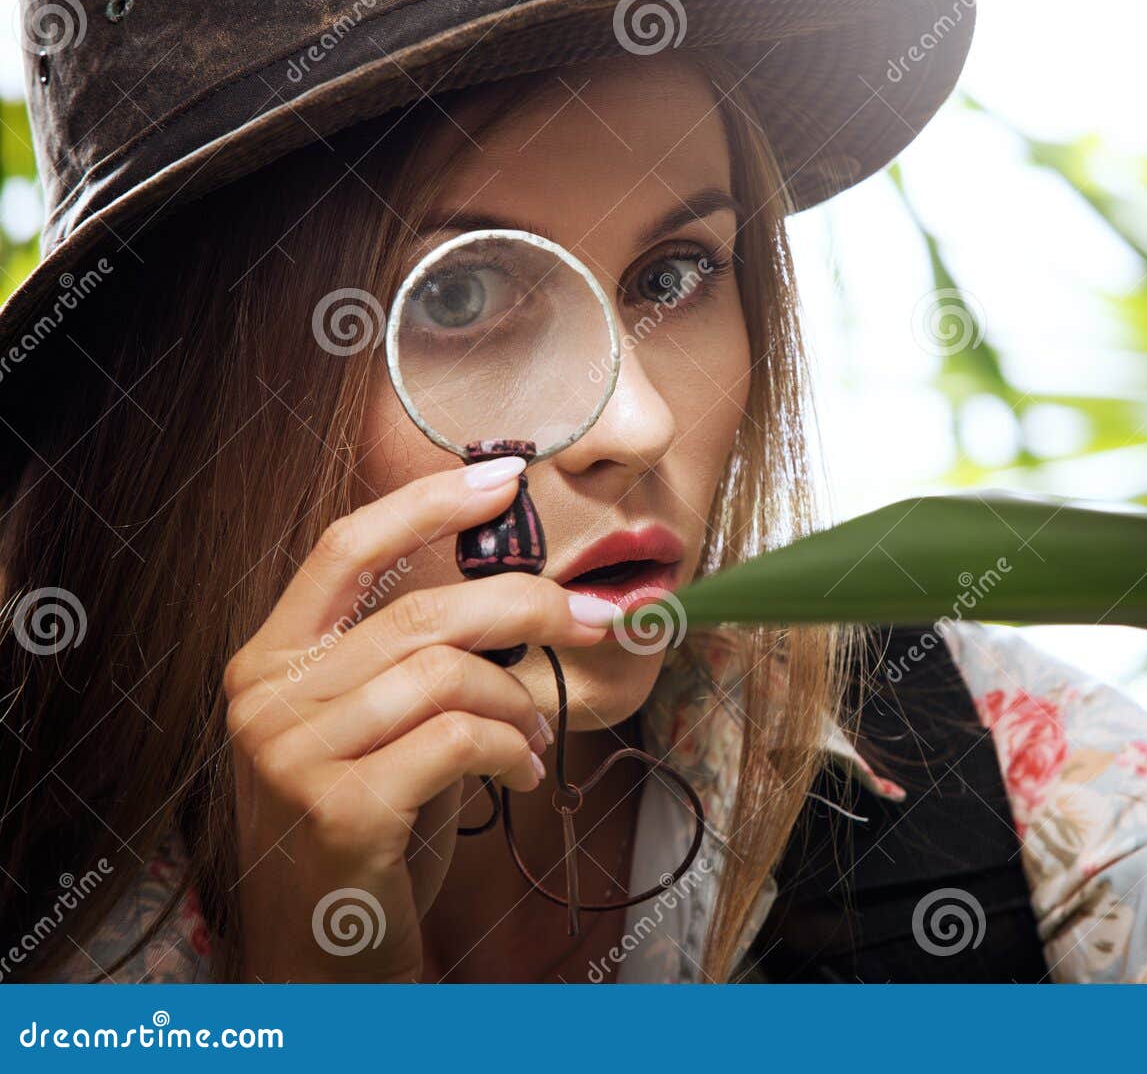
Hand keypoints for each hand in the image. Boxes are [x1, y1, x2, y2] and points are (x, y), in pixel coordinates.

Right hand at [223, 459, 612, 980]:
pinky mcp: (339, 810)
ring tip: (536, 736)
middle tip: (594, 617)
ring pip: (449, 675)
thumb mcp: (375, 729)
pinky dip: (512, 749)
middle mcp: (267, 699)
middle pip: (422, 610)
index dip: (428, 504)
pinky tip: (522, 775)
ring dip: (520, 702)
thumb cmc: (365, 828)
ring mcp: (294, 756)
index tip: (505, 479)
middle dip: (529, 604)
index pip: (345, 547)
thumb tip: (521, 591)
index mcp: (271, 662)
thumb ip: (411, 659)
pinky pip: (460, 739)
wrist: (324, 951)